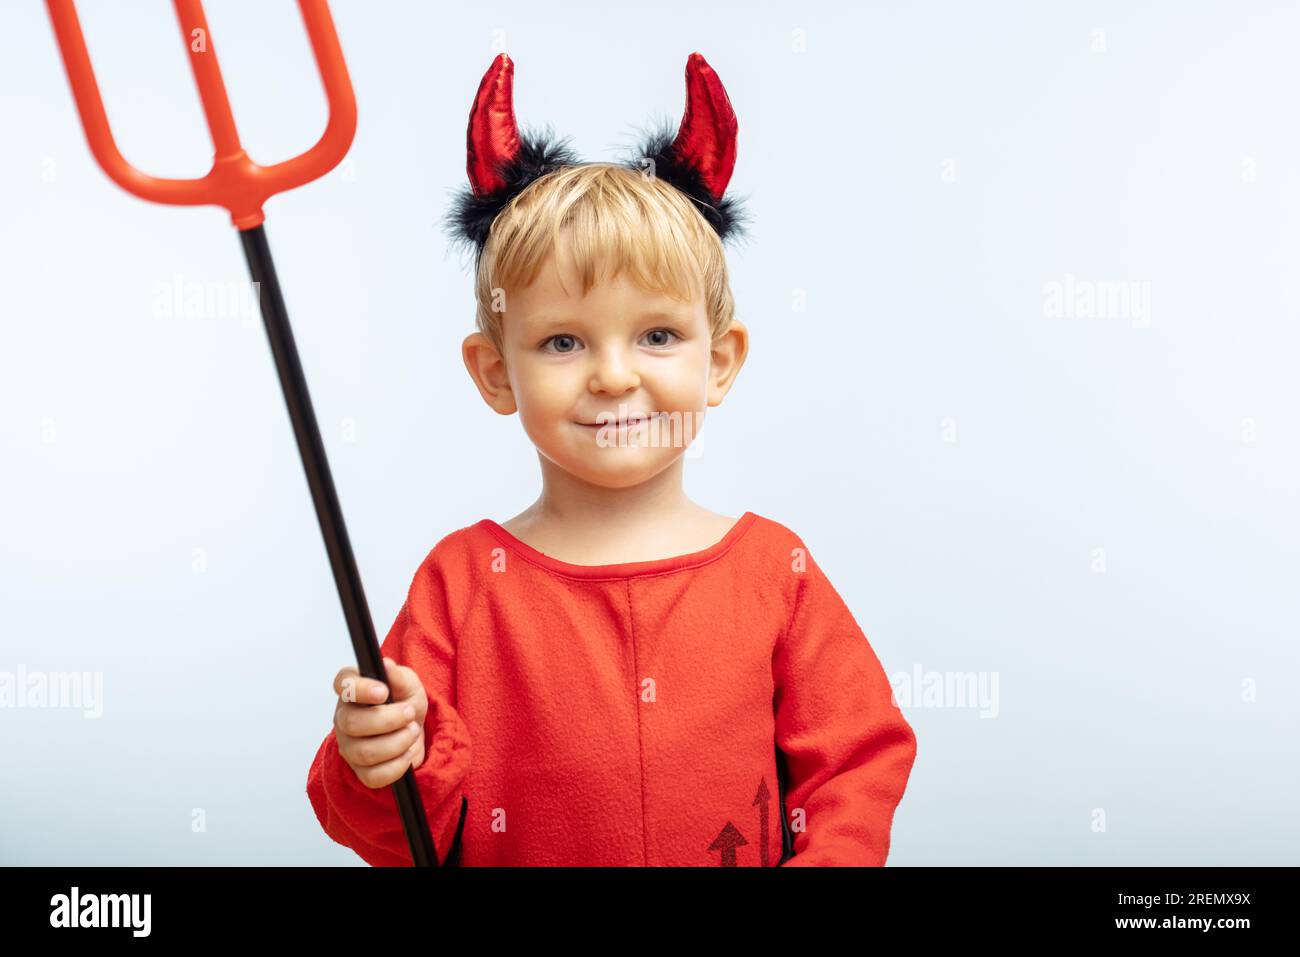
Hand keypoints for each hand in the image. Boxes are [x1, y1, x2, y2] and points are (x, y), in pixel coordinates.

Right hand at [332, 656, 428, 788]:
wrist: (415, 730)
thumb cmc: (405, 702)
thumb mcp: (408, 684)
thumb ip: (398, 676)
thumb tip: (386, 665)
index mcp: (351, 691)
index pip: (342, 685)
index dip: (360, 689)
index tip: (383, 692)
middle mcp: (344, 718)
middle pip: (353, 724)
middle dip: (389, 720)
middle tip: (409, 714)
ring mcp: (349, 747)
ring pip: (365, 752)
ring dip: (398, 742)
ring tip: (412, 732)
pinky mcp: (360, 771)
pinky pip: (373, 776)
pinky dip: (397, 766)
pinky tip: (407, 753)